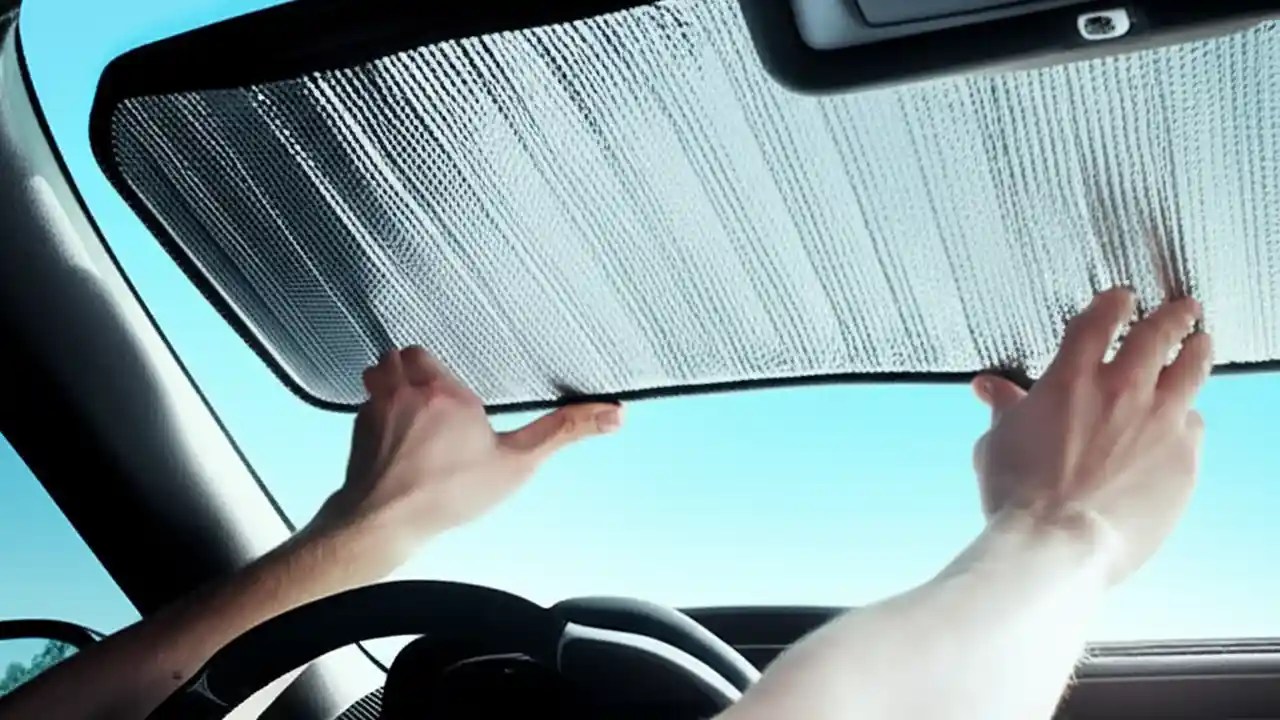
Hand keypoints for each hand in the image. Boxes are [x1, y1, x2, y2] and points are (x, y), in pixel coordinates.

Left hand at [308, 347, 622, 572]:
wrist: (385, 521)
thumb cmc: (449, 494)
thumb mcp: (516, 464)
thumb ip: (562, 431)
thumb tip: (614, 412)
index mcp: (447, 392)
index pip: (435, 355)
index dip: (446, 373)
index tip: (459, 396)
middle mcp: (409, 389)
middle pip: (404, 354)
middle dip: (418, 369)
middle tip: (436, 395)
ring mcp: (378, 405)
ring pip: (379, 370)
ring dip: (392, 380)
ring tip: (411, 406)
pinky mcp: (358, 427)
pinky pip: (365, 401)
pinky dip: (376, 409)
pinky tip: (391, 435)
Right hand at [971, 287, 1211, 583]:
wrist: (1057, 544)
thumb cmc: (1017, 497)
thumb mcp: (997, 443)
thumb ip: (1003, 408)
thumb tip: (989, 387)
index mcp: (1070, 377)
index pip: (1101, 319)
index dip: (1115, 301)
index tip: (1122, 297)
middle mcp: (1121, 388)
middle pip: (1158, 332)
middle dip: (1171, 315)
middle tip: (1181, 308)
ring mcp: (1159, 421)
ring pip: (1193, 368)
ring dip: (1197, 349)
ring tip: (1201, 342)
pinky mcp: (1184, 458)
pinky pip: (1194, 425)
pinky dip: (1188, 417)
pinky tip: (1186, 419)